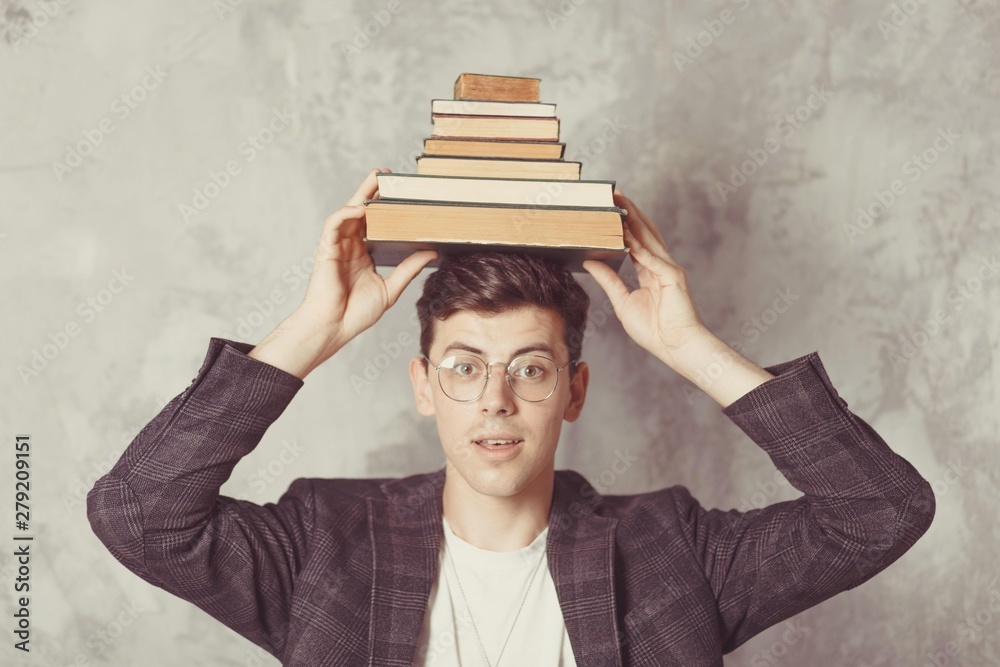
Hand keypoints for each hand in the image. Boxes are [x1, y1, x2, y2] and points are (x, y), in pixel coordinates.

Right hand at [295, 167, 438, 349]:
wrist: (334, 328)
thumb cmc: (356, 313)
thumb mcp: (391, 289)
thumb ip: (408, 269)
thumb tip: (432, 252)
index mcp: (364, 252)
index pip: (376, 223)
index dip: (386, 207)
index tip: (403, 194)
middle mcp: (350, 245)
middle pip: (362, 211)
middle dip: (373, 191)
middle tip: (389, 175)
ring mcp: (337, 246)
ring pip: (348, 211)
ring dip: (361, 194)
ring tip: (376, 179)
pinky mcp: (326, 249)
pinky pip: (334, 224)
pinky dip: (345, 214)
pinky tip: (359, 209)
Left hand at [582, 191, 707, 366]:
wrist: (676, 347)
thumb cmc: (655, 331)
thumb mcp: (623, 302)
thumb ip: (608, 280)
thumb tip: (590, 261)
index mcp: (650, 272)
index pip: (635, 242)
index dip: (623, 225)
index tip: (610, 210)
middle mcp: (660, 265)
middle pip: (643, 233)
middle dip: (628, 213)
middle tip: (613, 194)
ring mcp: (668, 269)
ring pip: (648, 238)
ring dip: (634, 219)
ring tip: (619, 202)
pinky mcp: (673, 276)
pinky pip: (651, 258)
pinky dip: (638, 245)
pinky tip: (625, 233)